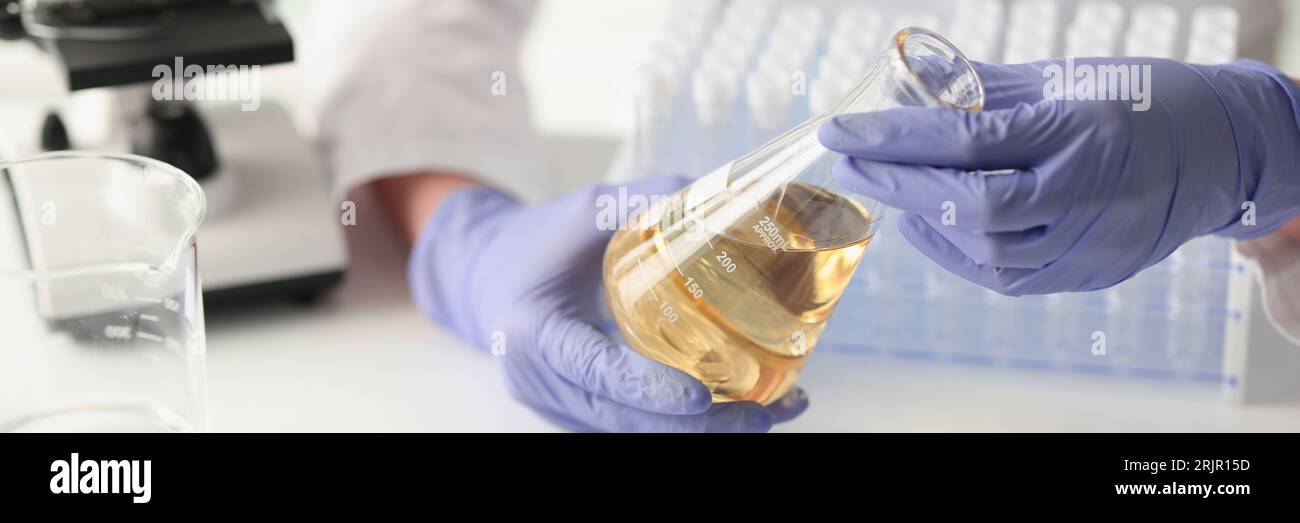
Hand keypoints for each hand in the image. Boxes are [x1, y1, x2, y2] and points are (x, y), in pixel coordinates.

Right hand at [407, 177, 808, 430]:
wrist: (487, 277)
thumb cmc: (536, 242)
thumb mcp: (583, 212)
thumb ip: (645, 205)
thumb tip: (726, 196)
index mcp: (534, 330)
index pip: (593, 369)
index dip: (646, 389)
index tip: (700, 397)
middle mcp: (540, 381)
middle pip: (620, 421)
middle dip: (694, 427)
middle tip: (761, 415)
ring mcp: (556, 406)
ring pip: (630, 432)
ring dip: (699, 432)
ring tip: (769, 415)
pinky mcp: (576, 415)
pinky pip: (630, 427)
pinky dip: (680, 425)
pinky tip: (736, 412)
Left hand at [819, 59, 1299, 294]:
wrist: (1222, 153)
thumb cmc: (1139, 100)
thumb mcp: (1065, 77)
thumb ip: (986, 90)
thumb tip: (909, 89)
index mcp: (1081, 131)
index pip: (967, 141)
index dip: (895, 139)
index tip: (839, 132)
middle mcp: (1086, 194)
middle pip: (970, 203)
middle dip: (897, 182)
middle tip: (851, 160)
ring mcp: (1090, 243)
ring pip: (984, 249)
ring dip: (922, 217)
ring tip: (888, 186)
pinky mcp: (1087, 275)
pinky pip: (1004, 277)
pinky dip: (954, 251)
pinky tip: (925, 223)